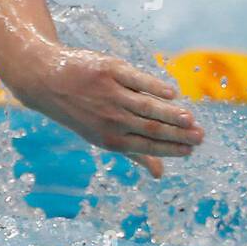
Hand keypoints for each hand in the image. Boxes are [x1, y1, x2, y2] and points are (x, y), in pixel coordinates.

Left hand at [6, 44, 204, 177]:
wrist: (46, 78)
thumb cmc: (81, 110)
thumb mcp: (101, 135)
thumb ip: (134, 153)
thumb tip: (160, 175)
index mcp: (107, 138)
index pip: (145, 146)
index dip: (170, 149)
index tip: (192, 150)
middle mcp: (108, 118)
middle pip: (150, 128)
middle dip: (178, 135)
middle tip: (201, 137)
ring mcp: (108, 94)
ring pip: (146, 106)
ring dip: (172, 114)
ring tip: (191, 119)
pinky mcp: (108, 70)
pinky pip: (136, 80)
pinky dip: (155, 87)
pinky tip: (172, 93)